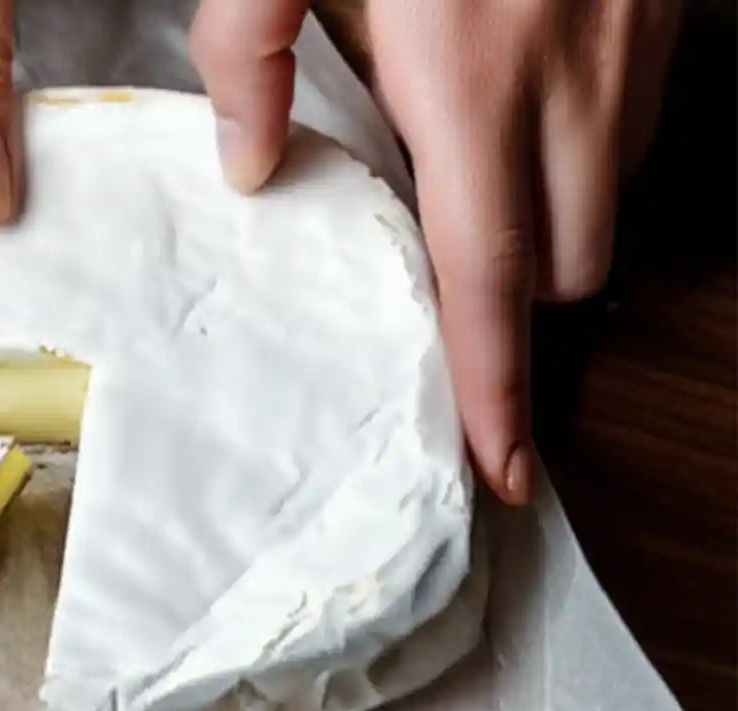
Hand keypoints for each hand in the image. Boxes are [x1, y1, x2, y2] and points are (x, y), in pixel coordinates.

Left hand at [189, 0, 681, 503]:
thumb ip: (252, 48)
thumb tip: (251, 164)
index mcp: (468, 77)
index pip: (488, 277)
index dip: (494, 386)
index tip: (501, 463)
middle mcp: (568, 83)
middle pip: (564, 264)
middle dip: (514, 296)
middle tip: (446, 271)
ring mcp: (633, 49)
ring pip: (611, 206)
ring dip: (551, 223)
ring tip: (479, 176)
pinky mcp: (661, 17)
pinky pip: (637, 131)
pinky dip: (583, 154)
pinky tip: (522, 106)